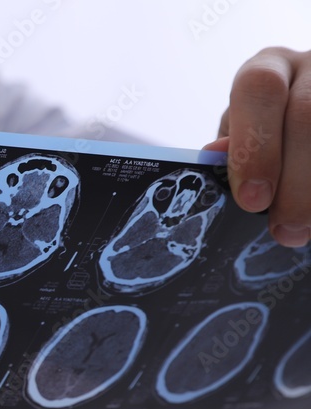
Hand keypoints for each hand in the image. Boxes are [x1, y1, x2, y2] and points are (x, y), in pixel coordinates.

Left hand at [205, 47, 310, 246]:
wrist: (303, 129)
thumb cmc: (267, 136)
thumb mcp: (244, 138)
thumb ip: (234, 149)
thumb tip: (215, 156)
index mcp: (268, 68)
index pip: (259, 89)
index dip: (255, 146)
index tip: (252, 200)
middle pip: (307, 114)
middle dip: (295, 179)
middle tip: (286, 229)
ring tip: (305, 231)